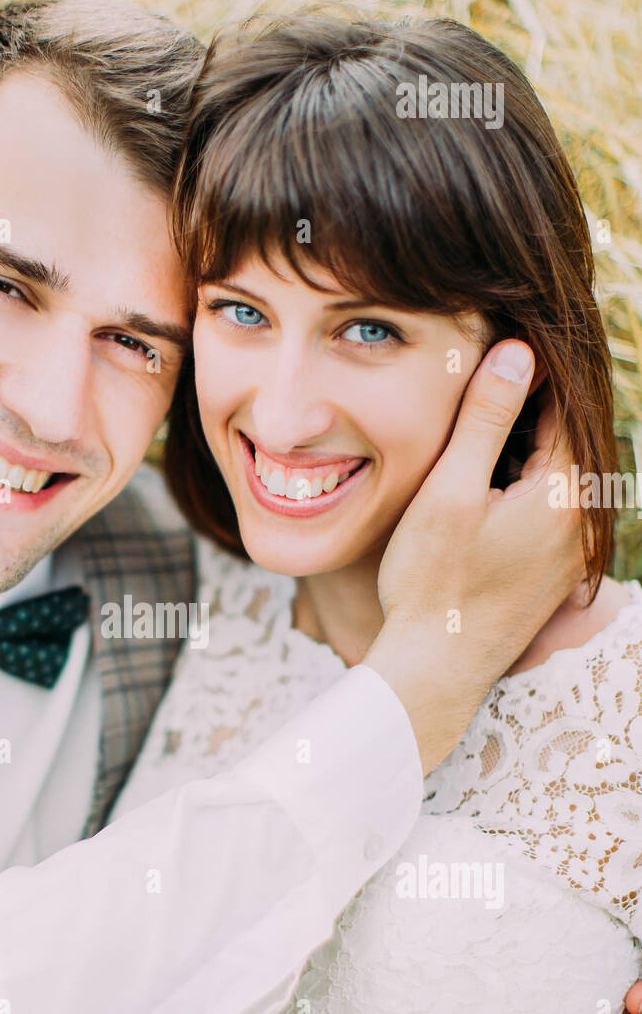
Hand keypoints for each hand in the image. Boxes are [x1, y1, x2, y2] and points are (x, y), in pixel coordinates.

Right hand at [363, 339, 583, 774]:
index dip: (529, 369)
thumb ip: (486, 419)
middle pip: (563, 436)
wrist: (436, 670)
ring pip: (556, 472)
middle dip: (525, 406)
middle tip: (478, 377)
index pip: (561, 404)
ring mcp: (573, 548)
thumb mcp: (450, 492)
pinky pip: (549, 505)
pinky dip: (522, 483)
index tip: (497, 343)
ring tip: (473, 431)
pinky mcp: (556, 570)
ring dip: (522, 447)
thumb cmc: (432, 584)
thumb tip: (517, 351)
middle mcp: (582, 519)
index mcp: (564, 492)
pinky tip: (482, 485)